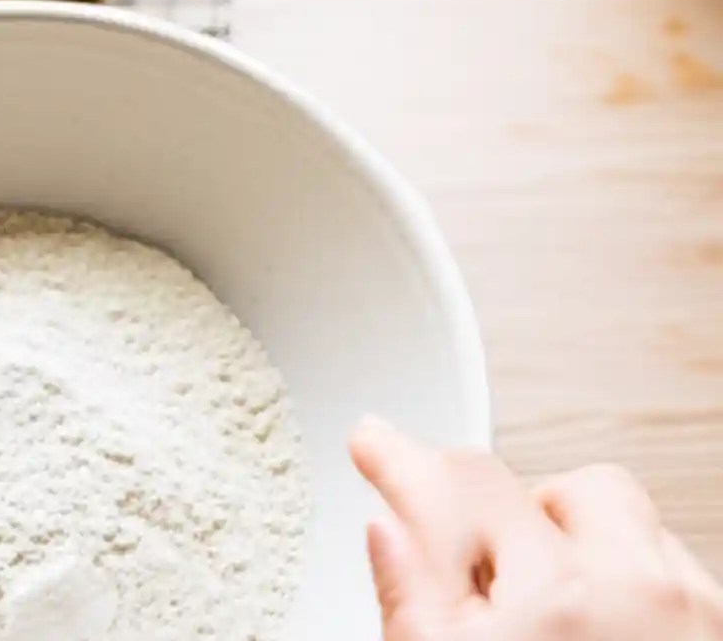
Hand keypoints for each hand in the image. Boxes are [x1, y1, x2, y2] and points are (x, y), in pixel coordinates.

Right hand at [350, 416, 722, 639]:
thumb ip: (410, 598)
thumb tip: (387, 526)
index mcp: (552, 599)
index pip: (460, 483)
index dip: (400, 456)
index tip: (373, 439)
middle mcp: (633, 588)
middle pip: (550, 484)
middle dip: (509, 516)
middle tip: (485, 577)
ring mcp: (688, 605)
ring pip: (616, 511)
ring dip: (571, 542)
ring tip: (548, 608)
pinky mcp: (717, 621)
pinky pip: (667, 554)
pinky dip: (625, 574)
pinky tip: (597, 624)